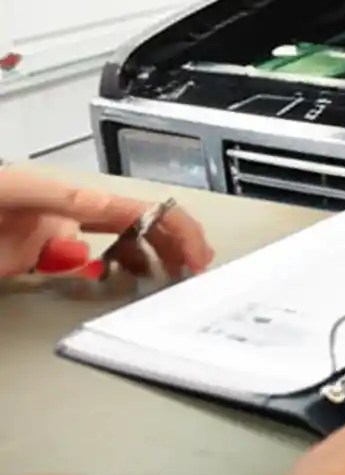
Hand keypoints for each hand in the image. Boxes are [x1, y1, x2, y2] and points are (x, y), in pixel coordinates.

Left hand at [0, 167, 213, 278]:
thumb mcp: (11, 191)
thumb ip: (56, 196)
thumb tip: (107, 207)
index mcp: (71, 198)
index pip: (139, 211)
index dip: (174, 229)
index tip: (195, 256)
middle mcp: (69, 216)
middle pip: (138, 227)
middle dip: (171, 246)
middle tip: (192, 273)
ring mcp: (53, 240)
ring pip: (118, 248)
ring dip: (146, 261)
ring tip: (164, 280)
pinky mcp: (35, 262)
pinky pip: (86, 269)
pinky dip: (110, 276)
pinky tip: (118, 283)